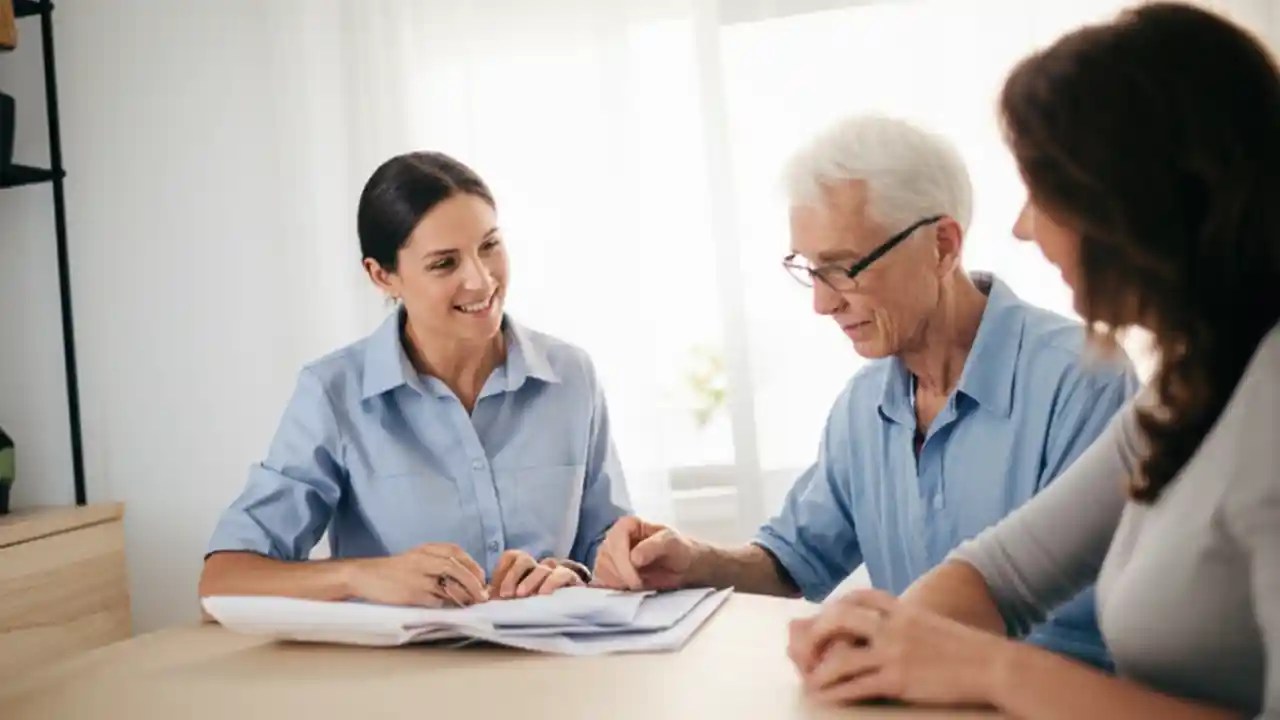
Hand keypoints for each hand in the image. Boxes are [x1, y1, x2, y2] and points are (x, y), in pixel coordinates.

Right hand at [348, 543, 488, 607]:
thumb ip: (437, 563)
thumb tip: (464, 578)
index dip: (472, 566)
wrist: (364, 576)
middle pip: (457, 568)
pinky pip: (437, 600)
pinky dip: (448, 604)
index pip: (457, 553)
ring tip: (472, 602)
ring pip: (449, 584)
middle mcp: (424, 559)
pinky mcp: (413, 593)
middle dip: (473, 582)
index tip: (482, 578)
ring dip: (464, 595)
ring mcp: (419, 576)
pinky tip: (453, 608)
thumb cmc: (393, 570)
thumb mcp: (416, 558)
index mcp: (426, 549)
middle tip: (482, 595)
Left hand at [490, 550, 584, 598]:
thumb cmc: (537, 607)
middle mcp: (538, 566)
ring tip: (522, 596)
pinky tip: (544, 594)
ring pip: (542, 568)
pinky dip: (551, 583)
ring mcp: (555, 571)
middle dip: (512, 576)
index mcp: (523, 569)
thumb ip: (502, 598)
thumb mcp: (516, 602)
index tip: (494, 592)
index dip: (501, 571)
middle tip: (506, 595)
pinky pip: (562, 574)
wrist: (571, 612)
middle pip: (523, 559)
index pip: (510, 557)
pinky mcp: (571, 579)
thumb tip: (485, 600)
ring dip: (530, 581)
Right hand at [591, 515, 696, 590]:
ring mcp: (608, 556)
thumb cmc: (678, 550)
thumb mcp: (672, 543)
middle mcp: (613, 538)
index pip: (615, 541)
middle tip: (639, 586)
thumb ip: (654, 546)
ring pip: (600, 571)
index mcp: (627, 525)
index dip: (622, 561)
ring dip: (616, 584)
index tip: (636, 580)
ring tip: (636, 588)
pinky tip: (626, 592)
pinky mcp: (607, 573)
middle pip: (604, 558)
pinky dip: (611, 590)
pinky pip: (600, 582)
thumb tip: (634, 558)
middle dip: (620, 576)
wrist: (682, 567)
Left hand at [788, 589, 1006, 706]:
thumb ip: (911, 624)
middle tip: (806, 649)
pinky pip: (856, 686)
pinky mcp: (898, 679)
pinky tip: (823, 698)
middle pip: (841, 618)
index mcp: (904, 609)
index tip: (826, 619)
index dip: (838, 606)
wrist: (994, 665)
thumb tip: (899, 631)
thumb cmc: (969, 650)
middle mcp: (894, 626)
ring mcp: (894, 652)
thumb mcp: (935, 625)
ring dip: (820, 670)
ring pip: (842, 657)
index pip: (861, 597)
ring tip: (809, 681)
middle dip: (818, 633)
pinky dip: (834, 692)